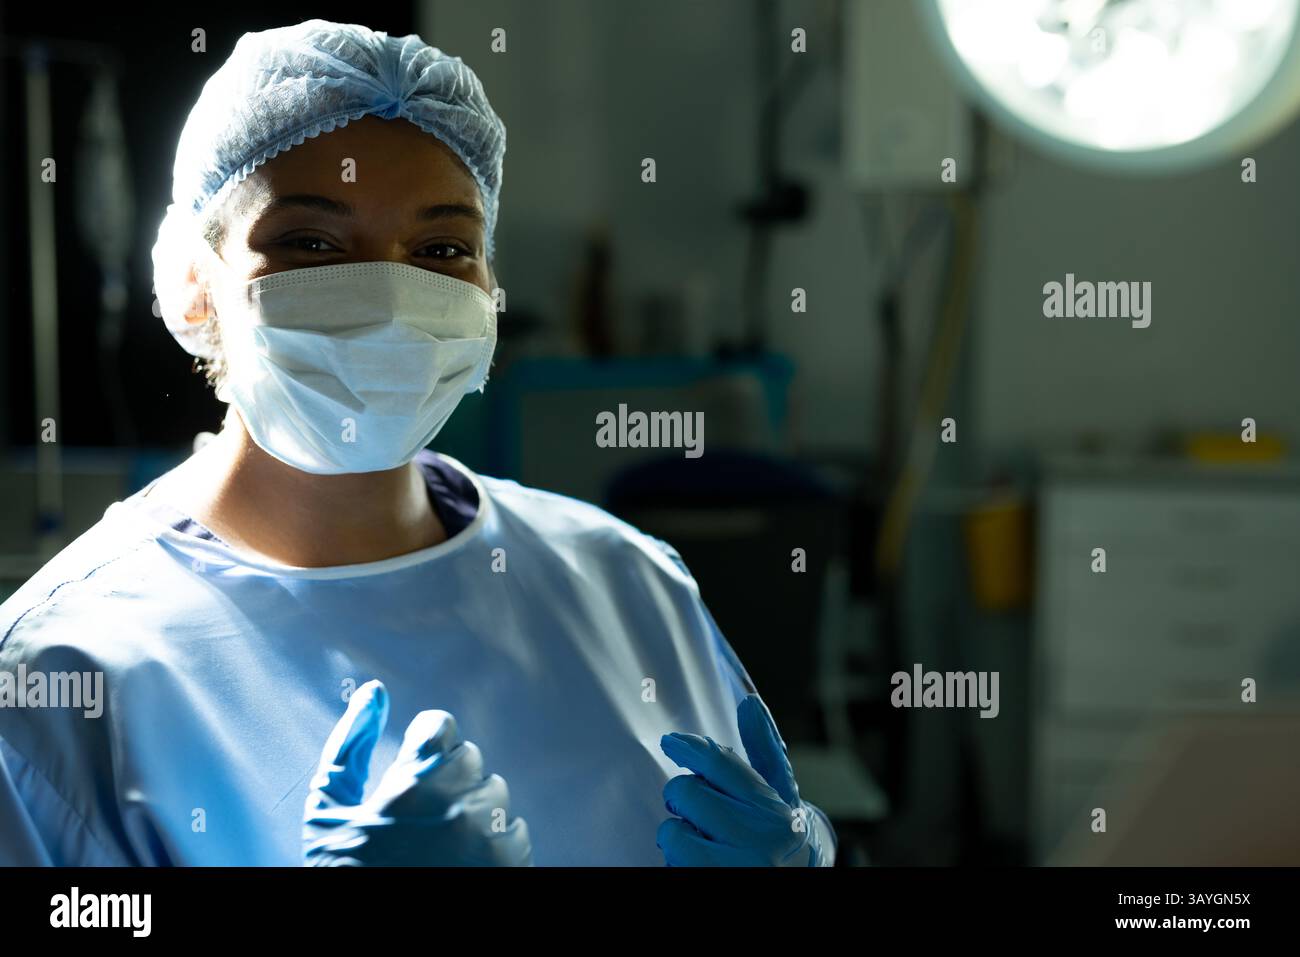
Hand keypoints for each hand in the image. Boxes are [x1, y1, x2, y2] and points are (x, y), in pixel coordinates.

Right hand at [303, 679, 531, 865]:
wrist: (369, 945)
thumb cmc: (343, 874)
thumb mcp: (328, 812)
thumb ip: (348, 746)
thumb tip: (372, 690)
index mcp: (411, 787)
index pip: (441, 726)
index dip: (425, 748)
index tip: (413, 775)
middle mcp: (457, 808)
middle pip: (472, 760)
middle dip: (448, 783)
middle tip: (419, 821)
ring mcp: (489, 843)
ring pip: (498, 798)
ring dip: (474, 816)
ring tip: (439, 849)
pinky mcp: (512, 870)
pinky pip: (518, 836)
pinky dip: (495, 850)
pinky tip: (461, 868)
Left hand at [657, 694, 833, 865]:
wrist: (794, 882)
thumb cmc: (779, 839)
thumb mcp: (780, 797)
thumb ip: (764, 751)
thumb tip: (750, 703)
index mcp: (774, 809)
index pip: (721, 763)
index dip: (690, 747)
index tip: (671, 741)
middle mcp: (759, 839)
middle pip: (688, 792)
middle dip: (682, 798)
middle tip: (695, 812)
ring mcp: (737, 866)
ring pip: (672, 830)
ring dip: (677, 833)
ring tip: (701, 843)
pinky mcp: (711, 881)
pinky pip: (670, 859)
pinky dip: (674, 859)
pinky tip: (698, 862)